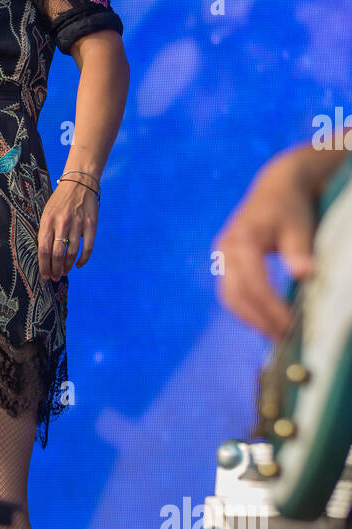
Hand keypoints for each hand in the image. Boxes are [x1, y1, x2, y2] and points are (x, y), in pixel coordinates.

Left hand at [38, 177, 98, 279]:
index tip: (45, 275)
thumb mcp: (46, 213)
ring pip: (72, 253)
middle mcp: (62, 223)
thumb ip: (45, 231)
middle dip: (55, 270)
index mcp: (48, 221)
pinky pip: (88, 247)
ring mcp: (78, 224)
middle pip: (57, 254)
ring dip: (68, 266)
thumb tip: (44, 255)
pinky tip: (78, 265)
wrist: (79, 183)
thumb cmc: (60, 201)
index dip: (44, 266)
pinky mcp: (91, 224)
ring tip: (65, 272)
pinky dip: (83, 259)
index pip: (43, 249)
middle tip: (55, 277)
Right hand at [214, 150, 318, 338]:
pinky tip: (264, 321)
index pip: (252, 281)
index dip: (270, 306)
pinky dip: (246, 310)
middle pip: (236, 294)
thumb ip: (299, 251)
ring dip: (250, 319)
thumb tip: (305, 275)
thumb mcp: (299, 227)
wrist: (276, 190)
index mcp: (242, 237)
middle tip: (283, 338)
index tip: (289, 325)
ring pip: (229, 297)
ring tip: (274, 335)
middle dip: (259, 319)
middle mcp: (226, 248)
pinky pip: (230, 293)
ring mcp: (222, 256)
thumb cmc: (290, 208)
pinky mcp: (225, 264)